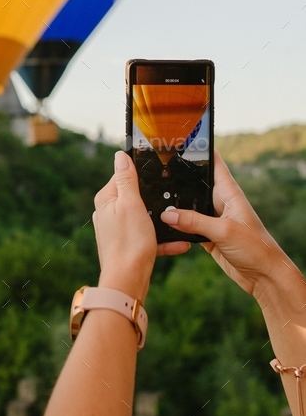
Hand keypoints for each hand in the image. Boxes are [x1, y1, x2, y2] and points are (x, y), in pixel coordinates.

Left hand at [93, 151, 189, 301]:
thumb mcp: (131, 204)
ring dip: (162, 221)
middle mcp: (108, 213)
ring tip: (179, 221)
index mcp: (106, 199)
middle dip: (154, 198)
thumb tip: (120, 156)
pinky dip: (163, 240)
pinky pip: (148, 237)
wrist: (127, 281)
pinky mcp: (127, 246)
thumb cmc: (129, 242)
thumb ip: (126, 179)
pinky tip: (180, 243)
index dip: (141, 173)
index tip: (160, 173)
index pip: (122, 175)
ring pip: (144, 218)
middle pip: (135, 196)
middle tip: (173, 197)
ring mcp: (117, 231)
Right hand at [160, 151, 296, 297]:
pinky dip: (176, 224)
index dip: (199, 150)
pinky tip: (161, 223)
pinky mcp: (207, 234)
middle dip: (177, 178)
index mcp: (229, 193)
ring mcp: (212, 218)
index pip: (213, 163)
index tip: (178, 139)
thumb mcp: (223, 231)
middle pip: (195, 184)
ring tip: (152, 195)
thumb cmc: (255, 248)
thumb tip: (167, 215)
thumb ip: (194, 221)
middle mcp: (220, 202)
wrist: (263, 275)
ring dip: (174, 204)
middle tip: (154, 169)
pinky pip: (187, 225)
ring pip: (188, 205)